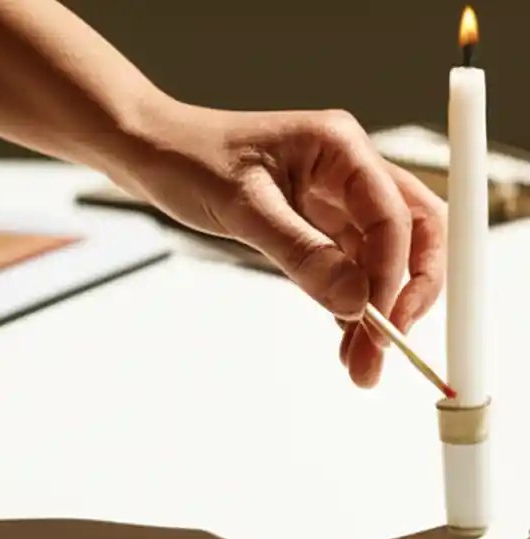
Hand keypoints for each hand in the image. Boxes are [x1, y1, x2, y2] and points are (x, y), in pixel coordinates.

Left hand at [121, 103, 445, 387]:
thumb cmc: (188, 158)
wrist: (151, 150)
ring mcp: (333, 197)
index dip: (396, 273)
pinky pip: (347, 266)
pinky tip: (344, 341)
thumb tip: (353, 301)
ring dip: (377, 310)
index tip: (382, 324)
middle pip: (412, 233)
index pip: (395, 215)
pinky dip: (349, 303)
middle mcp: (347, 170)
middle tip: (388, 348)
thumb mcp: (242, 206)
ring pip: (379, 258)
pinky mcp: (313, 222)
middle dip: (407, 293)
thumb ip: (300, 252)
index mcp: (340, 148)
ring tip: (362, 365)